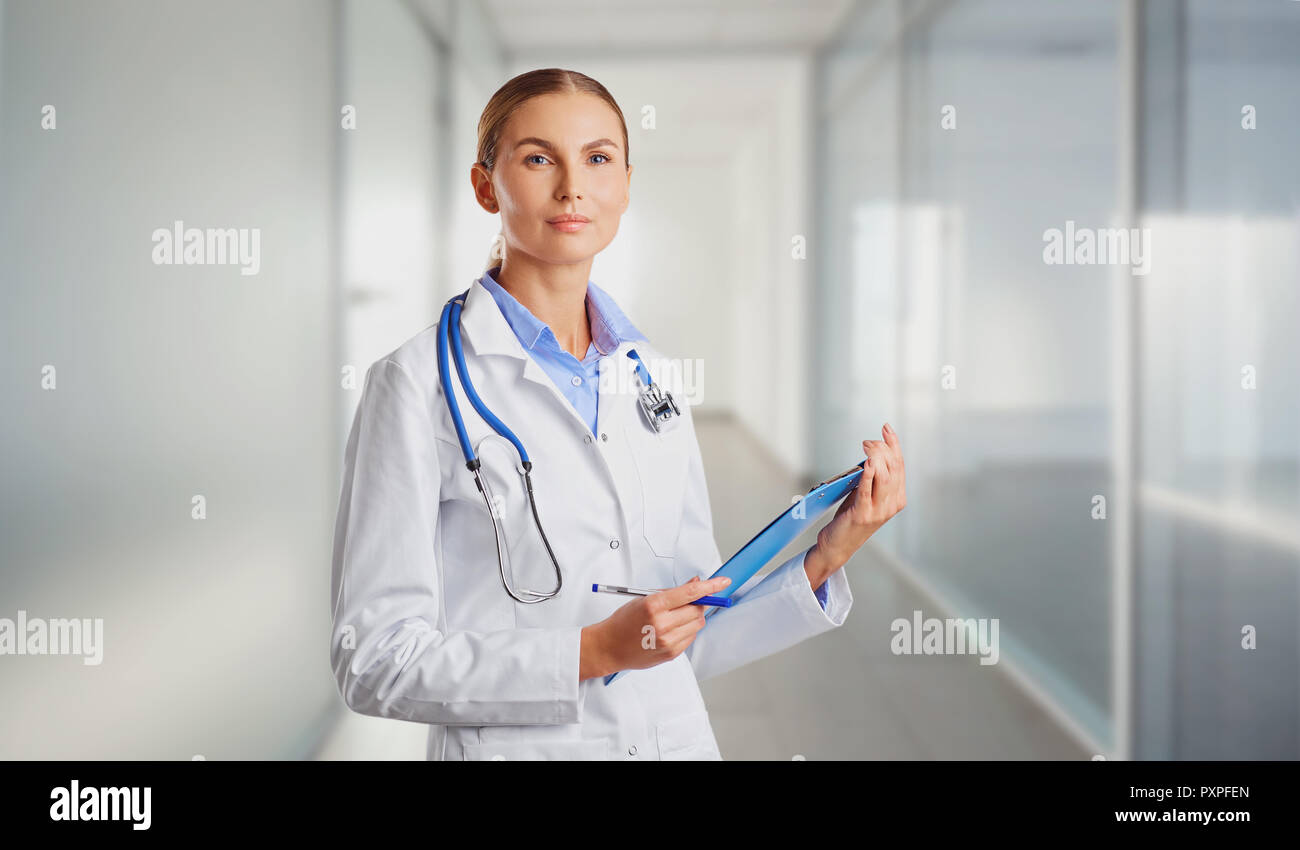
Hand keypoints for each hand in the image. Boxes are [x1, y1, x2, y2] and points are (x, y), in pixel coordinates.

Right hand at [579, 575, 730, 679]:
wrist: (609, 647)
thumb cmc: (624, 622)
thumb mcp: (644, 599)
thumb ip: (672, 592)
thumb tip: (695, 584)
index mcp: (654, 605)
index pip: (690, 593)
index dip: (710, 586)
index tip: (723, 582)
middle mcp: (662, 624)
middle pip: (697, 610)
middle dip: (698, 603)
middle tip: (690, 602)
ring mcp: (668, 641)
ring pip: (697, 624)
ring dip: (692, 618)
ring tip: (674, 618)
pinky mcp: (671, 653)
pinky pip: (690, 638)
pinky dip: (686, 630)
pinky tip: (671, 629)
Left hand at [812, 422, 906, 571]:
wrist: (839, 545)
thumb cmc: (850, 518)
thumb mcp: (865, 495)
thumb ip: (871, 479)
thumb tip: (870, 455)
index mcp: (897, 499)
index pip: (900, 466)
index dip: (894, 445)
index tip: (886, 429)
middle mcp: (892, 505)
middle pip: (893, 468)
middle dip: (882, 449)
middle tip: (867, 442)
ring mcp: (879, 511)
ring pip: (885, 477)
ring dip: (875, 457)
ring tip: (866, 447)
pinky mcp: (863, 515)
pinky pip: (867, 491)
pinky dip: (868, 475)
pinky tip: (866, 463)